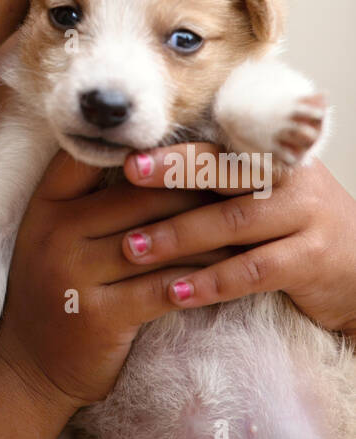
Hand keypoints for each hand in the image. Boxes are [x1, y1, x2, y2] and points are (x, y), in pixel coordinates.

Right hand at [0, 149, 236, 412]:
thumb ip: (91, 195)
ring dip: (209, 233)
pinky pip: (163, 287)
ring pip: (159, 240)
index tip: (200, 141)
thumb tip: (162, 152)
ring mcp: (74, 275)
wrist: (28, 368)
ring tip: (249, 224)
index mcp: (47, 203)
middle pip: (140, 195)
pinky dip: (202, 278)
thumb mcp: (58, 234)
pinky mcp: (100, 317)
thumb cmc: (58, 290)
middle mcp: (56, 232)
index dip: (151, 147)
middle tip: (244, 181)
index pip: (99, 155)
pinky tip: (233, 272)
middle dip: (196, 188)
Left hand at [122, 144, 355, 339]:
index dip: (175, 151)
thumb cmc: (297, 230)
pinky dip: (211, 282)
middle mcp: (292, 178)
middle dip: (171, 174)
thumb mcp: (267, 195)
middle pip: (225, 170)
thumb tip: (142, 175)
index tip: (129, 158)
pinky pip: (253, 270)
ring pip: (233, 221)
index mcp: (274, 155)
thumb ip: (222, 180)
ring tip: (133, 248)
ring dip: (179, 236)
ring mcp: (306, 215)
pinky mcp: (312, 259)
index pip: (220, 145)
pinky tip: (175, 293)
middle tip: (125, 182)